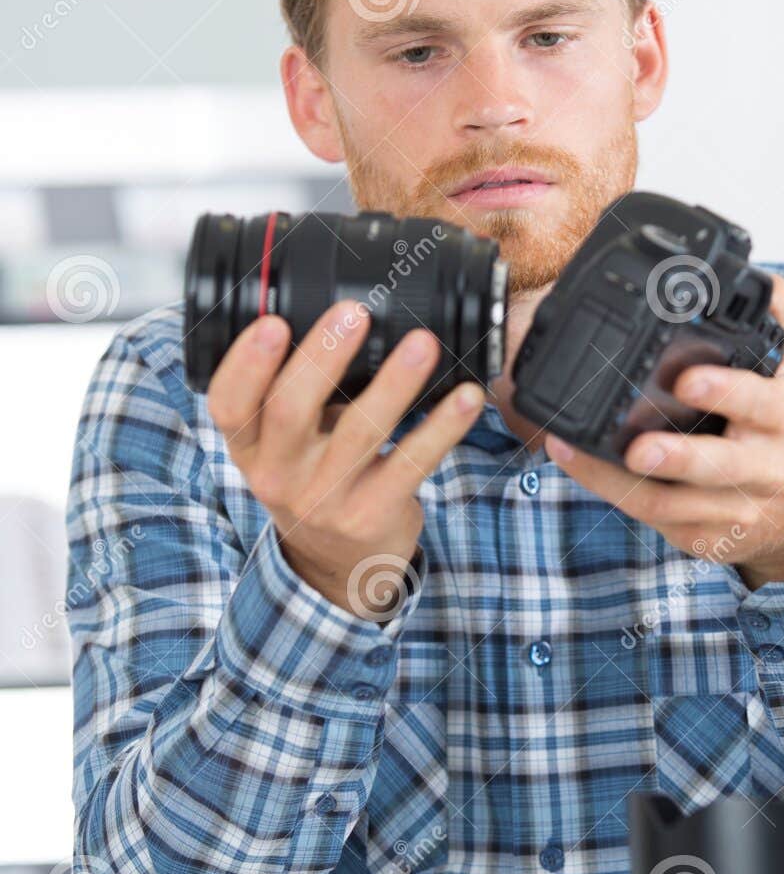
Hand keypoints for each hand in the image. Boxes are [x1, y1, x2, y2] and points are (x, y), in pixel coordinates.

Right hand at [206, 301, 484, 618]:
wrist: (338, 564)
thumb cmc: (314, 477)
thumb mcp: (285, 444)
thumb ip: (296, 391)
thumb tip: (342, 310)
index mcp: (249, 446)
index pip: (228, 404)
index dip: (245, 363)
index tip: (271, 322)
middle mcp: (278, 474)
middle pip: (290, 410)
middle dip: (323, 356)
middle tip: (354, 312)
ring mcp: (325, 498)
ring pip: (358, 433)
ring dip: (394, 384)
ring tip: (421, 344)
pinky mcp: (372, 514)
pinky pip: (411, 463)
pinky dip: (442, 427)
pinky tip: (465, 398)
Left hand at [544, 275, 783, 588]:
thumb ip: (775, 324)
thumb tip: (756, 276)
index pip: (759, 402)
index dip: (725, 391)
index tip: (686, 379)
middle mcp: (765, 467)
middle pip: (720, 466)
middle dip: (678, 458)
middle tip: (637, 448)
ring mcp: (735, 510)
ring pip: (675, 504)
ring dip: (621, 482)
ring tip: (578, 454)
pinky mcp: (706, 538)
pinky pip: (656, 521)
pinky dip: (613, 495)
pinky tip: (580, 467)